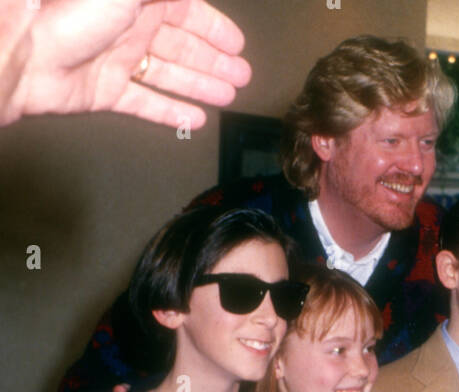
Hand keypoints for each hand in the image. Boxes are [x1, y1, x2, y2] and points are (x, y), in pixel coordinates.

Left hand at [8, 0, 249, 129]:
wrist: (22, 51)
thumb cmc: (66, 11)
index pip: (186, 10)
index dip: (213, 27)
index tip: (237, 43)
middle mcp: (128, 26)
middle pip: (182, 44)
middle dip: (213, 59)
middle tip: (241, 75)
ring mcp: (117, 59)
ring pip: (169, 73)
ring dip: (200, 84)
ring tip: (228, 97)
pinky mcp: (105, 92)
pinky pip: (146, 104)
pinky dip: (171, 112)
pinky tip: (194, 120)